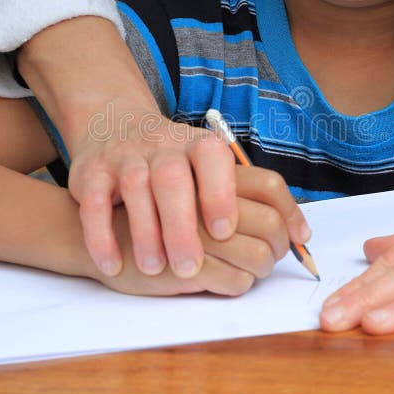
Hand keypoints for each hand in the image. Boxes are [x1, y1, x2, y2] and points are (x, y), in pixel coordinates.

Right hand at [70, 113, 310, 279]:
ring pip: (134, 189)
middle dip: (182, 225)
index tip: (226, 231)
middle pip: (173, 180)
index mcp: (201, 146)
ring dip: (146, 232)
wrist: (113, 126)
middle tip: (189, 264)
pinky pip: (92, 202)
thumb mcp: (214, 169)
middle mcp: (164, 146)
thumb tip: (302, 235)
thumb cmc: (178, 165)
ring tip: (156, 267)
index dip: (222, 196)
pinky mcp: (91, 170)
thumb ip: (255, 200)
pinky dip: (101, 235)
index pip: (217, 161)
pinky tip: (112, 263)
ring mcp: (125, 156)